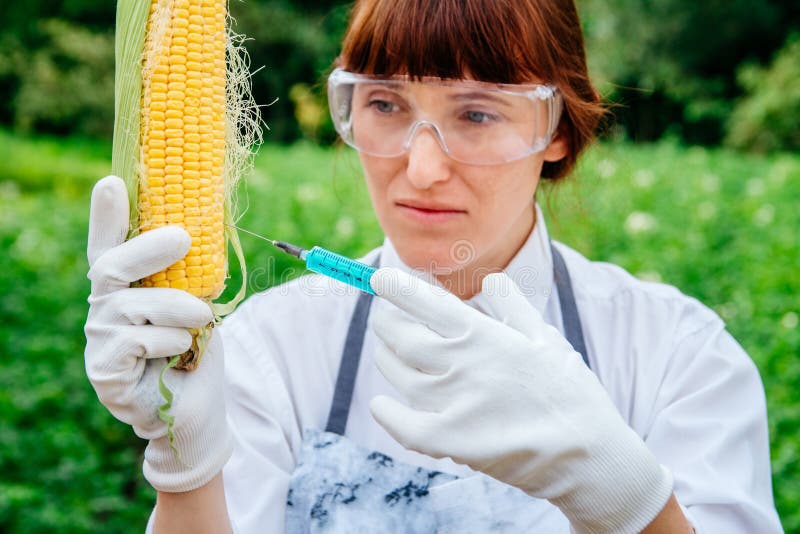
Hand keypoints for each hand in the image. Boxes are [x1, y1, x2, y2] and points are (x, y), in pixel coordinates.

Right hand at [84, 176, 231, 491]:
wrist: (201, 412)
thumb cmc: (197, 354)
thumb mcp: (196, 304)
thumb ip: (185, 275)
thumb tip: (191, 230)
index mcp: (126, 291)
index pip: (109, 248)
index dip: (107, 217)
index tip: (112, 182)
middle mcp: (104, 312)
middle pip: (111, 267)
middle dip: (147, 248)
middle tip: (184, 237)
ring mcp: (99, 343)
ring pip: (131, 306)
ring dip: (178, 307)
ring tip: (202, 319)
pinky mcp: (105, 372)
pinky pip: (135, 342)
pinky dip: (170, 341)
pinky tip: (182, 352)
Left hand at [368, 268, 672, 532]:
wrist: (588, 456)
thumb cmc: (570, 392)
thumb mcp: (547, 339)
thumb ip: (513, 306)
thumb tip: (490, 278)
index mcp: (485, 337)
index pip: (427, 303)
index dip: (397, 288)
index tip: (380, 279)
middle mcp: (463, 366)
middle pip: (402, 336)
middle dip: (385, 320)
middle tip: (381, 313)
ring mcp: (453, 405)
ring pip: (399, 374)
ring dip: (385, 357)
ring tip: (384, 348)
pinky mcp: (451, 443)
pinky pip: (404, 426)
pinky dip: (386, 413)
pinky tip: (381, 403)